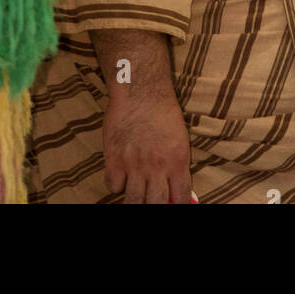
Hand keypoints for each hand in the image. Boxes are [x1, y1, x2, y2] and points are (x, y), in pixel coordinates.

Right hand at [102, 89, 192, 203]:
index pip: (181, 198)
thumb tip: (176, 189)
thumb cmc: (162, 110)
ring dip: (135, 199)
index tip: (172, 202)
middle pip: (156, 205)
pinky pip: (113, 186)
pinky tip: (120, 174)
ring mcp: (134, 164)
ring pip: (133, 201)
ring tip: (135, 191)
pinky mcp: (113, 159)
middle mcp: (156, 167)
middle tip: (151, 198)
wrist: (140, 89)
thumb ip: (177, 165)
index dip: (177, 204)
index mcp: (177, 161)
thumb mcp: (179, 138)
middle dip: (154, 205)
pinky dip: (116, 184)